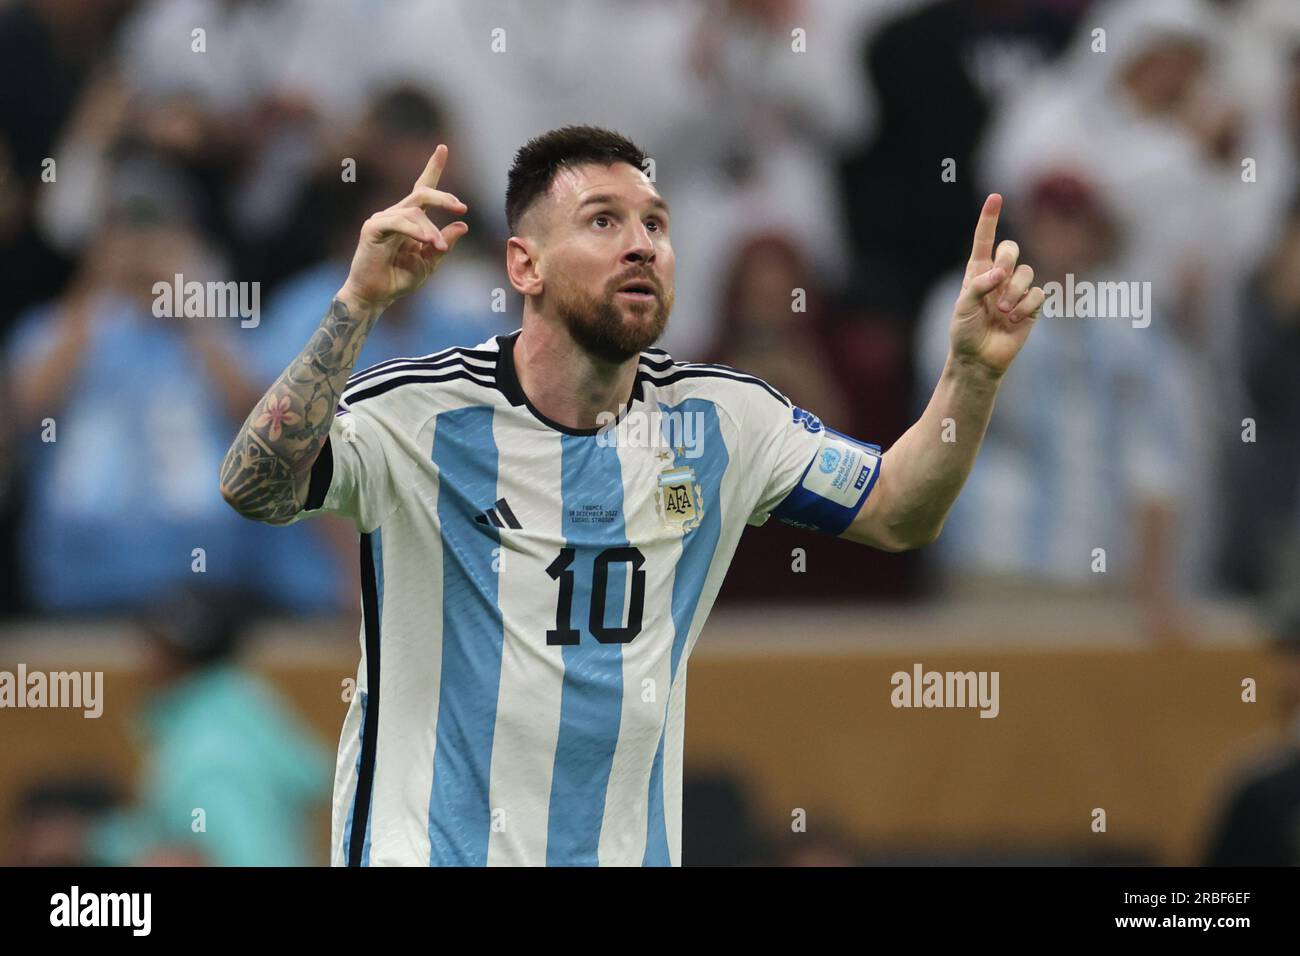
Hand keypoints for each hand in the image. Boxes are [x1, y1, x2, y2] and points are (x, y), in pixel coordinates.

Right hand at [338, 144, 468, 311]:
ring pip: (414, 211)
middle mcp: (396, 214)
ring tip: (439, 247)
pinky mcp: (373, 229)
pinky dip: (415, 231)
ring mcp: (382, 219)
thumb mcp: (430, 262)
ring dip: (431, 230)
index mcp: (410, 219)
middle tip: (461, 208)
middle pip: (422, 193)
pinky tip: (427, 241)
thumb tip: (463, 225)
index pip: (423, 188)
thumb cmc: (398, 279)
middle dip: (443, 198)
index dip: (433, 167)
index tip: (443, 148)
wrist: (375, 297)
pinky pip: (399, 222)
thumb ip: (444, 243)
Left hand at [949, 194, 1042, 375]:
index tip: (995, 197)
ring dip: (1015, 291)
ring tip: (1003, 311)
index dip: (990, 219)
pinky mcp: (1031, 306)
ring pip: (1026, 272)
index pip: (984, 240)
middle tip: (998, 278)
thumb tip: (1000, 273)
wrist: (978, 359)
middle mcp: (999, 277)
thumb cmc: (965, 332)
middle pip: (1011, 249)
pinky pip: (1038, 294)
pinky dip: (1026, 306)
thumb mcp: (963, 307)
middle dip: (1007, 259)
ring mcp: (1016, 291)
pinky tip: (1013, 320)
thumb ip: (979, 286)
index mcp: (978, 272)